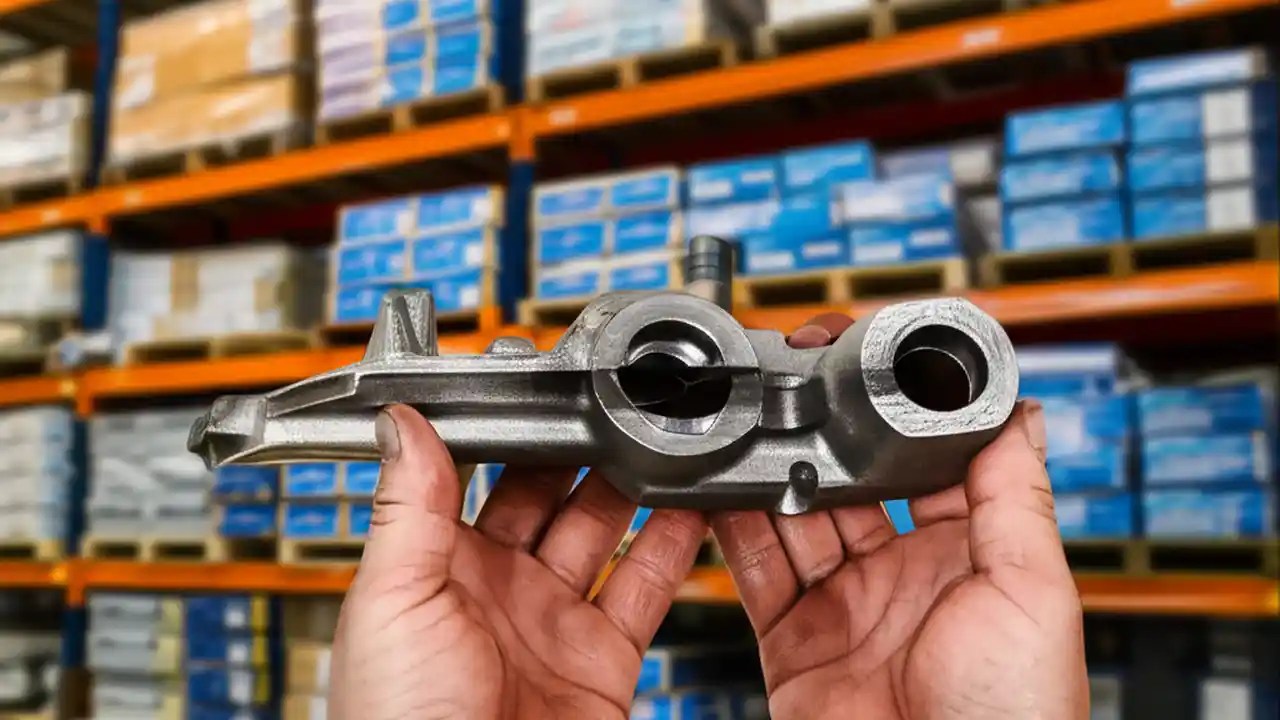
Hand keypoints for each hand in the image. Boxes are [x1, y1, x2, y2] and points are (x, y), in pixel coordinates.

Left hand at [329, 405, 707, 719]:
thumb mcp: (394, 599)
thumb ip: (409, 507)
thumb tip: (402, 421)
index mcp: (437, 565)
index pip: (477, 475)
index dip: (510, 431)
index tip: (539, 386)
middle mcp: (498, 586)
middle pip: (550, 493)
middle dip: (579, 448)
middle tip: (611, 401)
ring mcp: (554, 621)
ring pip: (604, 531)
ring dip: (633, 485)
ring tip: (659, 438)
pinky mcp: (604, 659)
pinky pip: (646, 588)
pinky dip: (673, 547)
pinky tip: (690, 506)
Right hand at [711, 314, 1088, 719]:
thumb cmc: (1014, 716)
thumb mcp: (1031, 591)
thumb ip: (1014, 497)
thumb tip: (1020, 411)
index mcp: (963, 555)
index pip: (921, 467)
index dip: (892, 422)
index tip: (867, 375)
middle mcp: (898, 575)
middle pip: (847, 487)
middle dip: (821, 443)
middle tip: (794, 394)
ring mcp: (842, 607)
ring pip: (793, 520)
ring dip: (772, 476)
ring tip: (751, 431)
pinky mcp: (791, 641)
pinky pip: (754, 574)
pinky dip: (732, 531)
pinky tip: (722, 492)